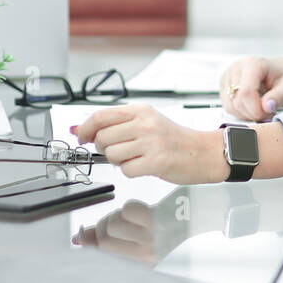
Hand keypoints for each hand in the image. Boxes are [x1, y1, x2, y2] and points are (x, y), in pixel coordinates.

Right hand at [72, 199, 167, 262]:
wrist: (188, 218)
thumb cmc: (159, 231)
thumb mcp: (134, 243)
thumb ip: (104, 241)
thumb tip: (79, 238)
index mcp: (139, 265)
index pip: (104, 256)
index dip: (89, 244)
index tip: (81, 237)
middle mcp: (145, 255)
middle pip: (104, 240)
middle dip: (102, 226)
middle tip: (112, 222)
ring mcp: (151, 237)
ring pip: (113, 223)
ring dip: (116, 215)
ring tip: (129, 218)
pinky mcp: (154, 219)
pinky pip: (126, 210)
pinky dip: (129, 206)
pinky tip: (140, 212)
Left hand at [74, 105, 225, 184]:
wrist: (203, 152)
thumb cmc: (174, 140)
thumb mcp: (146, 122)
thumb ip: (115, 124)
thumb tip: (79, 129)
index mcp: (140, 111)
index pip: (100, 116)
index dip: (85, 128)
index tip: (81, 136)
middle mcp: (145, 124)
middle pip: (102, 138)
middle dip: (104, 149)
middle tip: (118, 150)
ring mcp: (151, 142)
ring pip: (112, 155)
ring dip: (118, 161)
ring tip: (135, 158)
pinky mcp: (157, 161)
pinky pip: (126, 170)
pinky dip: (130, 171)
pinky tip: (143, 166)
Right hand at [219, 56, 282, 121]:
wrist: (281, 70)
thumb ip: (279, 97)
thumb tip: (266, 107)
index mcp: (253, 64)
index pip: (246, 93)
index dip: (256, 109)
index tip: (269, 113)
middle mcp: (237, 67)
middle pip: (237, 101)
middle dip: (253, 113)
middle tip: (267, 112)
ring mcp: (228, 76)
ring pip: (230, 106)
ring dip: (246, 114)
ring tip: (261, 109)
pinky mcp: (225, 84)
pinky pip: (228, 106)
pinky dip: (240, 112)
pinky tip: (252, 107)